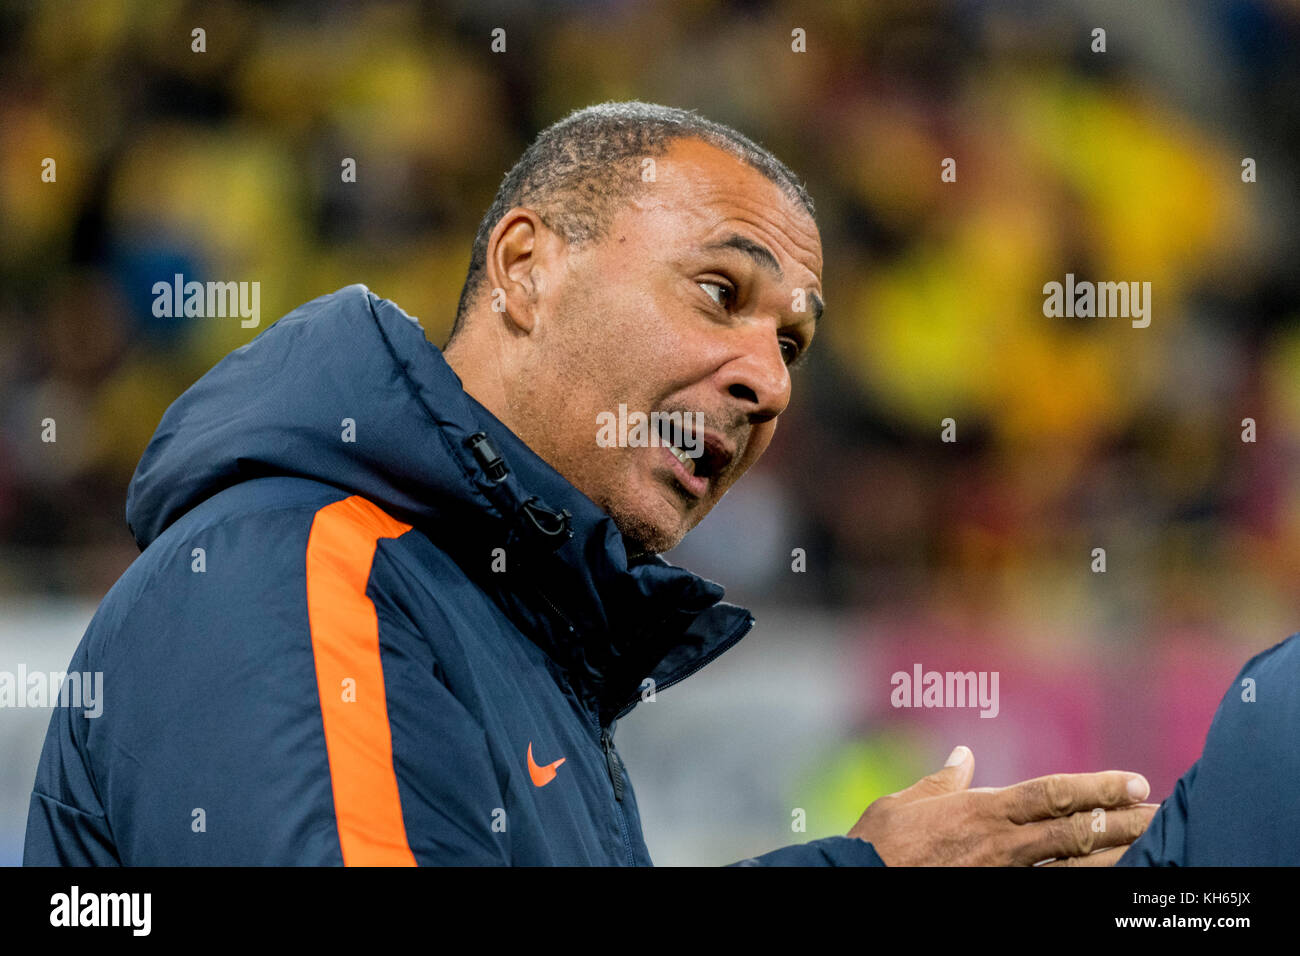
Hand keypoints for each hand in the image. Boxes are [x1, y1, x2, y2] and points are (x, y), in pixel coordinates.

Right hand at [846, 745, 1157, 865]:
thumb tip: (963, 755)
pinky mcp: (998, 896)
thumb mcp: (904, 803)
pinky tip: (1108, 883)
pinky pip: (1051, 892)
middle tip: (1162, 814)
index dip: (1097, 787)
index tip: (1134, 782)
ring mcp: (1004, 876)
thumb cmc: (878, 844)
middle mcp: (1001, 843)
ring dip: (1115, 855)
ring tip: (1152, 847)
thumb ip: (941, 781)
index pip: (1052, 793)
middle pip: (1075, 830)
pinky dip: (1083, 886)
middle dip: (1122, 821)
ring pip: (1073, 867)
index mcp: (982, 810)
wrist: (861, 884)